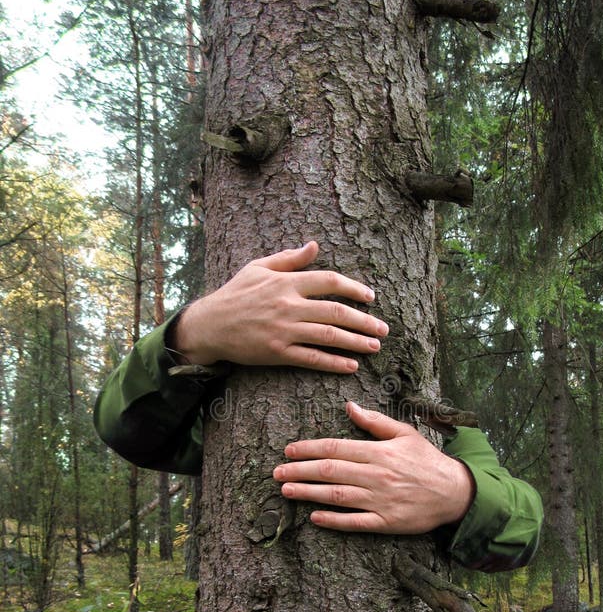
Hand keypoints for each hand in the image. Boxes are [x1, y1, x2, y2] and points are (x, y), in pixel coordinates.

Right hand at [171, 241, 387, 372]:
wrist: (209, 325)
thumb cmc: (235, 294)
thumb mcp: (258, 268)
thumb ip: (289, 259)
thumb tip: (315, 246)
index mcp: (287, 282)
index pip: (330, 282)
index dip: (354, 289)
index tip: (371, 297)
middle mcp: (289, 305)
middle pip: (336, 312)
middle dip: (364, 321)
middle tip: (383, 329)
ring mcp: (284, 330)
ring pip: (328, 336)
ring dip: (355, 342)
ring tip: (374, 347)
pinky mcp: (277, 352)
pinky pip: (311, 358)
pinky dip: (333, 362)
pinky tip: (350, 366)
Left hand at [273, 401, 474, 533]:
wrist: (455, 492)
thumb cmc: (427, 460)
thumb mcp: (404, 433)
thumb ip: (375, 421)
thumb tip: (349, 406)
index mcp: (379, 451)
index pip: (335, 448)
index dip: (309, 449)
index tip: (289, 450)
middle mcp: (376, 475)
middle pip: (330, 472)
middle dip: (299, 471)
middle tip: (276, 472)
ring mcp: (380, 500)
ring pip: (337, 496)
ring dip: (308, 493)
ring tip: (286, 490)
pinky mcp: (386, 522)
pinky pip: (355, 522)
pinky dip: (333, 520)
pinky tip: (314, 517)